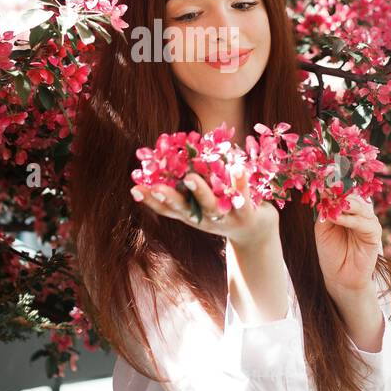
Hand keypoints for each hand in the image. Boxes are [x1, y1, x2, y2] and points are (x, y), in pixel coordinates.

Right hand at [132, 166, 278, 254]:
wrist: (256, 234)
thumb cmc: (224, 210)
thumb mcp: (203, 202)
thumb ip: (188, 186)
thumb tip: (167, 156)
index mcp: (192, 214)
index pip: (167, 209)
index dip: (150, 200)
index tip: (134, 188)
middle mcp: (205, 218)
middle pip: (184, 209)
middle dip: (169, 197)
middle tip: (155, 186)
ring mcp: (225, 218)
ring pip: (210, 205)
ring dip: (200, 191)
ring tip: (190, 177)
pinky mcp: (246, 215)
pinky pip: (243, 198)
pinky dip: (240, 182)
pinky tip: (237, 167)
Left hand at [314, 192, 381, 296]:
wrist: (339, 276)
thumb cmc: (331, 252)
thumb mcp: (323, 229)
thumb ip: (325, 212)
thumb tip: (325, 194)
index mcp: (348, 210)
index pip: (344, 193)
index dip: (333, 188)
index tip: (320, 184)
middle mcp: (360, 213)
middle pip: (353, 196)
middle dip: (339, 193)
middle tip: (325, 190)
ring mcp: (368, 222)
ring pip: (359, 206)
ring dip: (344, 204)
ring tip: (330, 203)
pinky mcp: (374, 234)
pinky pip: (363, 222)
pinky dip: (349, 219)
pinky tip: (335, 218)